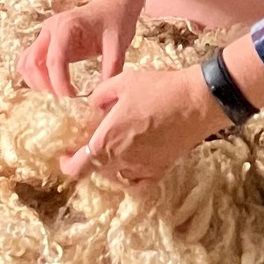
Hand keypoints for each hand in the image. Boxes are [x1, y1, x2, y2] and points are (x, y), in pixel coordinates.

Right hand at [17, 0, 138, 97]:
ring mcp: (45, 34)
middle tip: (64, 98)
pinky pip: (29, 61)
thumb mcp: (119, 44)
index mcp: (67, 26)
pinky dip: (35, 76)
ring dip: (36, 82)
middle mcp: (50, 28)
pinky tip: (52, 85)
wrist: (113, 4)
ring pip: (26, 63)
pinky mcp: (45, 41)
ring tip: (58, 93)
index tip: (72, 98)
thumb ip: (112, 68)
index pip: (54, 60)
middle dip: (45, 84)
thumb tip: (101, 96)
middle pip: (32, 62)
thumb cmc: (115, 21)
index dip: (59, 83)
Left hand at [64, 65, 227, 182]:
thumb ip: (100, 95)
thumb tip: (93, 105)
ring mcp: (141, 168)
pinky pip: (138, 183)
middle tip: (94, 143)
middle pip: (96, 171)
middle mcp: (121, 161)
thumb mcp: (122, 81)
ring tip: (114, 149)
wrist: (197, 101)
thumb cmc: (159, 89)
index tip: (66, 155)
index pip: (77, 167)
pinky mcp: (160, 170)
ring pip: (116, 177)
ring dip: (109, 166)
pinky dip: (130, 177)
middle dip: (90, 159)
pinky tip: (132, 164)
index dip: (67, 164)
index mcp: (106, 141)